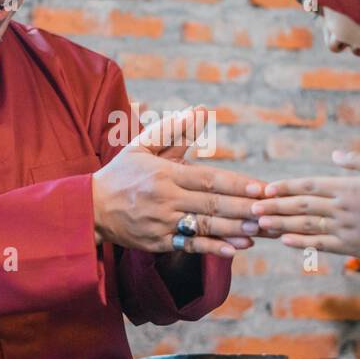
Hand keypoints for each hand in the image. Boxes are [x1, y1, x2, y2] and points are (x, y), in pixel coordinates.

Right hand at [92, 105, 265, 257]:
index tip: (260, 188)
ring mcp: (162, 223)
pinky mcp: (158, 242)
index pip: (208, 179)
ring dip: (234, 230)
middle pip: (212, 205)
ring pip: (204, 227)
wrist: (89, 208)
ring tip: (260, 230)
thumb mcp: (142, 146)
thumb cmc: (121, 172)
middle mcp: (165, 199)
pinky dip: (213, 248)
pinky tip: (234, 249)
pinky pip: (190, 245)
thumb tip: (200, 109)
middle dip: (243, 209)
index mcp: (164, 174)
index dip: (236, 185)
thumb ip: (174, 130)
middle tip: (270, 211)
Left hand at [251, 149, 359, 261]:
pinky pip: (319, 244)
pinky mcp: (349, 247)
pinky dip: (301, 242)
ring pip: (305, 226)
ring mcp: (343, 229)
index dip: (286, 186)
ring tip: (260, 223)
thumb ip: (359, 160)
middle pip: (300, 206)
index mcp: (346, 187)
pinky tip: (286, 241)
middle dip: (274, 205)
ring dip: (281, 224)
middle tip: (251, 206)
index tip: (266, 187)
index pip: (308, 185)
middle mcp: (339, 208)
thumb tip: (335, 155)